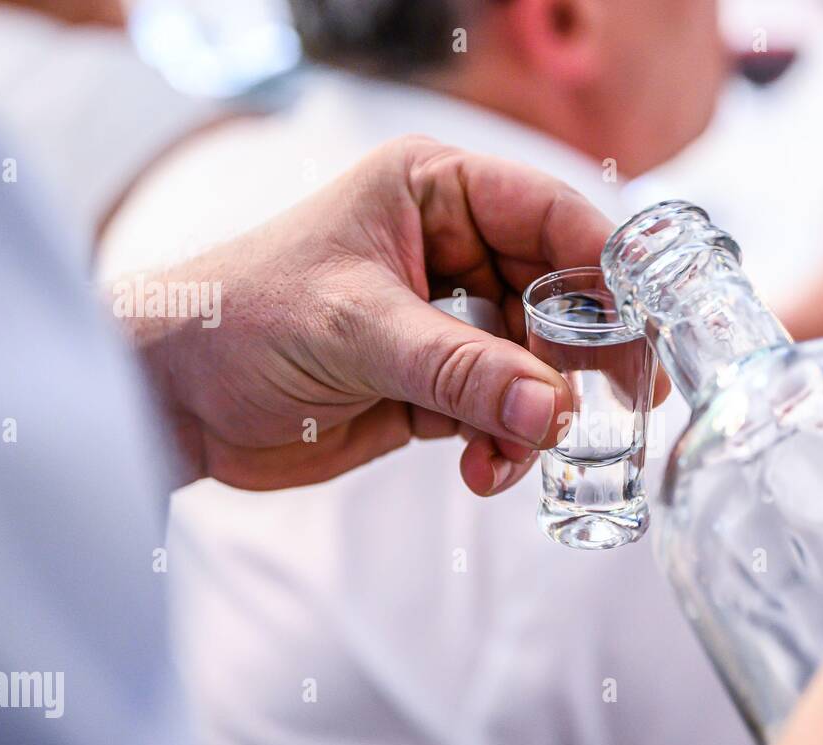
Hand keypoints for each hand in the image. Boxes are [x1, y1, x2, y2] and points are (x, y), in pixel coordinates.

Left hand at [121, 135, 664, 494]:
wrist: (174, 398)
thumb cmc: (238, 321)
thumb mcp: (356, 332)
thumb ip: (459, 370)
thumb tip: (552, 409)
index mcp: (433, 192)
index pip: (549, 214)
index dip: (606, 268)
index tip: (648, 325)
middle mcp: (451, 248)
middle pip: (559, 295)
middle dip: (582, 358)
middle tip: (620, 407)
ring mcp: (447, 318)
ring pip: (535, 362)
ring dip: (538, 415)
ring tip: (521, 455)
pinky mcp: (436, 382)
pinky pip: (501, 410)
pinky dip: (505, 445)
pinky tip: (485, 473)